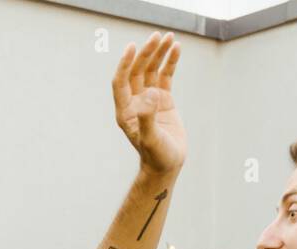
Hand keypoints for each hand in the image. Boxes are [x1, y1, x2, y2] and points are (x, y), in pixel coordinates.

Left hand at [113, 32, 185, 175]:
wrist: (167, 165)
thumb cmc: (156, 156)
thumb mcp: (150, 140)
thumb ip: (147, 118)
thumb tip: (151, 95)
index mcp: (125, 111)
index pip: (121, 81)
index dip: (125, 63)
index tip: (132, 47)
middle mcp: (135, 102)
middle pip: (138, 71)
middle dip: (146, 53)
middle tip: (157, 37)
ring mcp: (149, 100)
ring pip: (152, 71)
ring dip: (158, 54)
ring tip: (169, 38)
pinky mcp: (163, 100)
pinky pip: (165, 77)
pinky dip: (170, 63)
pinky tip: (175, 49)